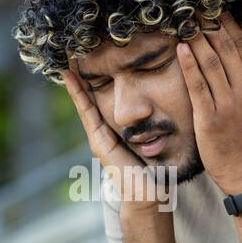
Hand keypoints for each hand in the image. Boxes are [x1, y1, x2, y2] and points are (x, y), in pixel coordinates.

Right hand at [63, 56, 164, 213]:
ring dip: (75, 77)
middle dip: (85, 71)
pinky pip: (86, 111)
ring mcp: (99, 135)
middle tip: (76, 46)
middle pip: (94, 94)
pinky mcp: (98, 141)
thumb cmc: (158, 171)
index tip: (99, 52)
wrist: (150, 197)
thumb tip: (174, 100)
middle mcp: (106, 130)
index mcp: (119, 128)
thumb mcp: (159, 138)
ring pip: (86, 99)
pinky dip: (77, 93)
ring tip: (67, 53)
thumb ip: (158, 122)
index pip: (108, 95)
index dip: (102, 74)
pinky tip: (69, 75)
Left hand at [175, 14, 241, 194]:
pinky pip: (198, 86)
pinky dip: (189, 65)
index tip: (215, 8)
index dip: (227, 25)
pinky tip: (181, 48)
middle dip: (209, 25)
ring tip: (185, 21)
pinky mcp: (209, 118)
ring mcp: (228, 104)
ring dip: (197, 39)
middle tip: (195, 6)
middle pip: (225, 49)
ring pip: (210, 64)